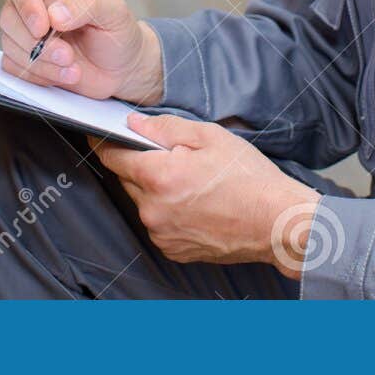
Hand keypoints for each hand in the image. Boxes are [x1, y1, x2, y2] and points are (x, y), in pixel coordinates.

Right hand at [0, 0, 163, 103]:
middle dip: (36, 43)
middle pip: (9, 17)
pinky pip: (15, 68)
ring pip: (10, 45)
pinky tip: (64, 75)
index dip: (26, 4)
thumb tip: (55, 14)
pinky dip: (39, 76)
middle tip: (67, 55)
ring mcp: (27, 34)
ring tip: (73, 67)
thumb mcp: (114, 10)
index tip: (43, 27)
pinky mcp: (26, 60)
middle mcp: (36, 6)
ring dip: (42, 62)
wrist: (122, 69)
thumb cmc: (119, 32)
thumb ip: (87, 4)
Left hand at [91, 113, 319, 278]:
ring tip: (193, 184)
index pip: (112, 156)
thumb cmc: (249, 179)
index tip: (98, 135)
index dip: (104, 142)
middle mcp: (153, 210)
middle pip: (128, 180)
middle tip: (173, 158)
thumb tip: (133, 124)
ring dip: (156, 191)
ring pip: (144, 202)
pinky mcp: (172, 250)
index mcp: (158, 177)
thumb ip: (165, 128)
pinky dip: (168, 212)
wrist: (276, 223)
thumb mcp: (210, 137)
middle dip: (141, 166)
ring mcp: (162, 234)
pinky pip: (159, 224)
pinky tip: (195, 205)